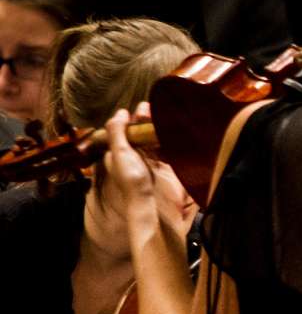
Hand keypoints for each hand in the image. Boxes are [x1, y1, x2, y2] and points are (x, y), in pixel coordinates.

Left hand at [102, 108, 163, 240]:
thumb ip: (118, 132)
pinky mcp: (163, 170)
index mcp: (117, 153)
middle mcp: (132, 157)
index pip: (122, 131)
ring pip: (152, 141)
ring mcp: (148, 163)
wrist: (149, 204)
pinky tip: (172, 134)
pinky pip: (165, 152)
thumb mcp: (119, 152)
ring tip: (162, 117)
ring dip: (156, 129)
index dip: (128, 119)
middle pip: (138, 134)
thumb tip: (120, 112)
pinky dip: (168, 142)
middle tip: (150, 109)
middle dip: (143, 121)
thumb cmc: (131, 180)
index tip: (137, 109)